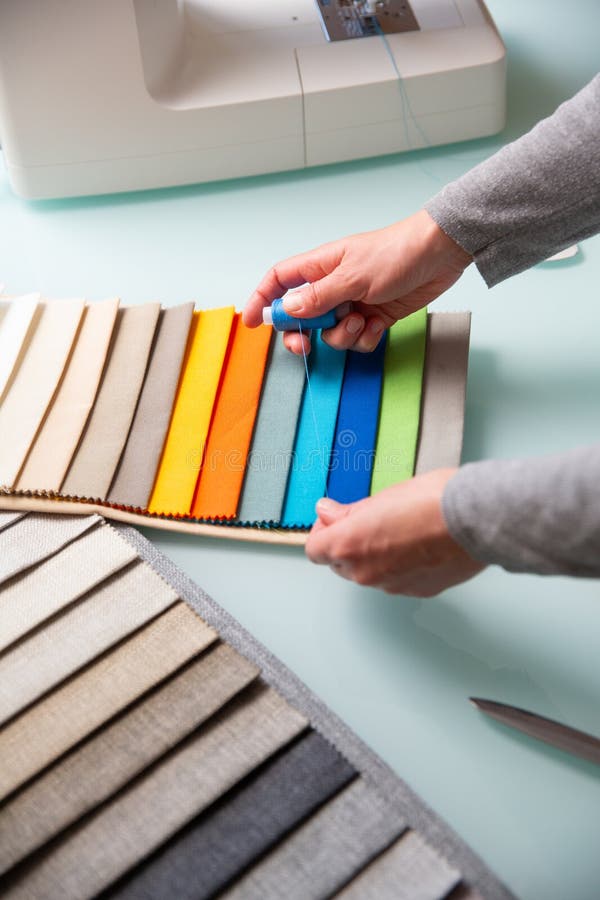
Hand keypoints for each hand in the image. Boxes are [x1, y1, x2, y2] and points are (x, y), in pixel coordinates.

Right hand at [244, 210, 470, 354]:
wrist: (439, 254)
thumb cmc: (395, 253)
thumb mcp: (353, 277)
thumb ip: (319, 297)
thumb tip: (288, 309)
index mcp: (320, 267)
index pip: (279, 281)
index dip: (263, 300)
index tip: (251, 321)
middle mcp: (333, 285)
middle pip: (301, 316)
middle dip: (302, 334)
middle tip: (306, 345)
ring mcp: (354, 302)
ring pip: (331, 333)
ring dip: (343, 335)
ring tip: (362, 319)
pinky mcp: (376, 315)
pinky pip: (358, 339)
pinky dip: (366, 338)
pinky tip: (378, 324)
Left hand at [306, 469, 483, 596]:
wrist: (477, 519)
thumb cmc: (433, 501)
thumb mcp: (382, 497)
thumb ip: (349, 513)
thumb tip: (327, 513)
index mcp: (350, 545)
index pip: (315, 549)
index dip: (323, 531)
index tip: (336, 518)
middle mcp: (366, 573)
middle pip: (339, 565)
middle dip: (347, 544)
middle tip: (368, 521)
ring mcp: (392, 586)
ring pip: (369, 574)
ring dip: (374, 556)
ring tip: (399, 529)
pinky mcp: (417, 591)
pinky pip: (396, 581)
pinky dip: (399, 566)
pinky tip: (417, 545)